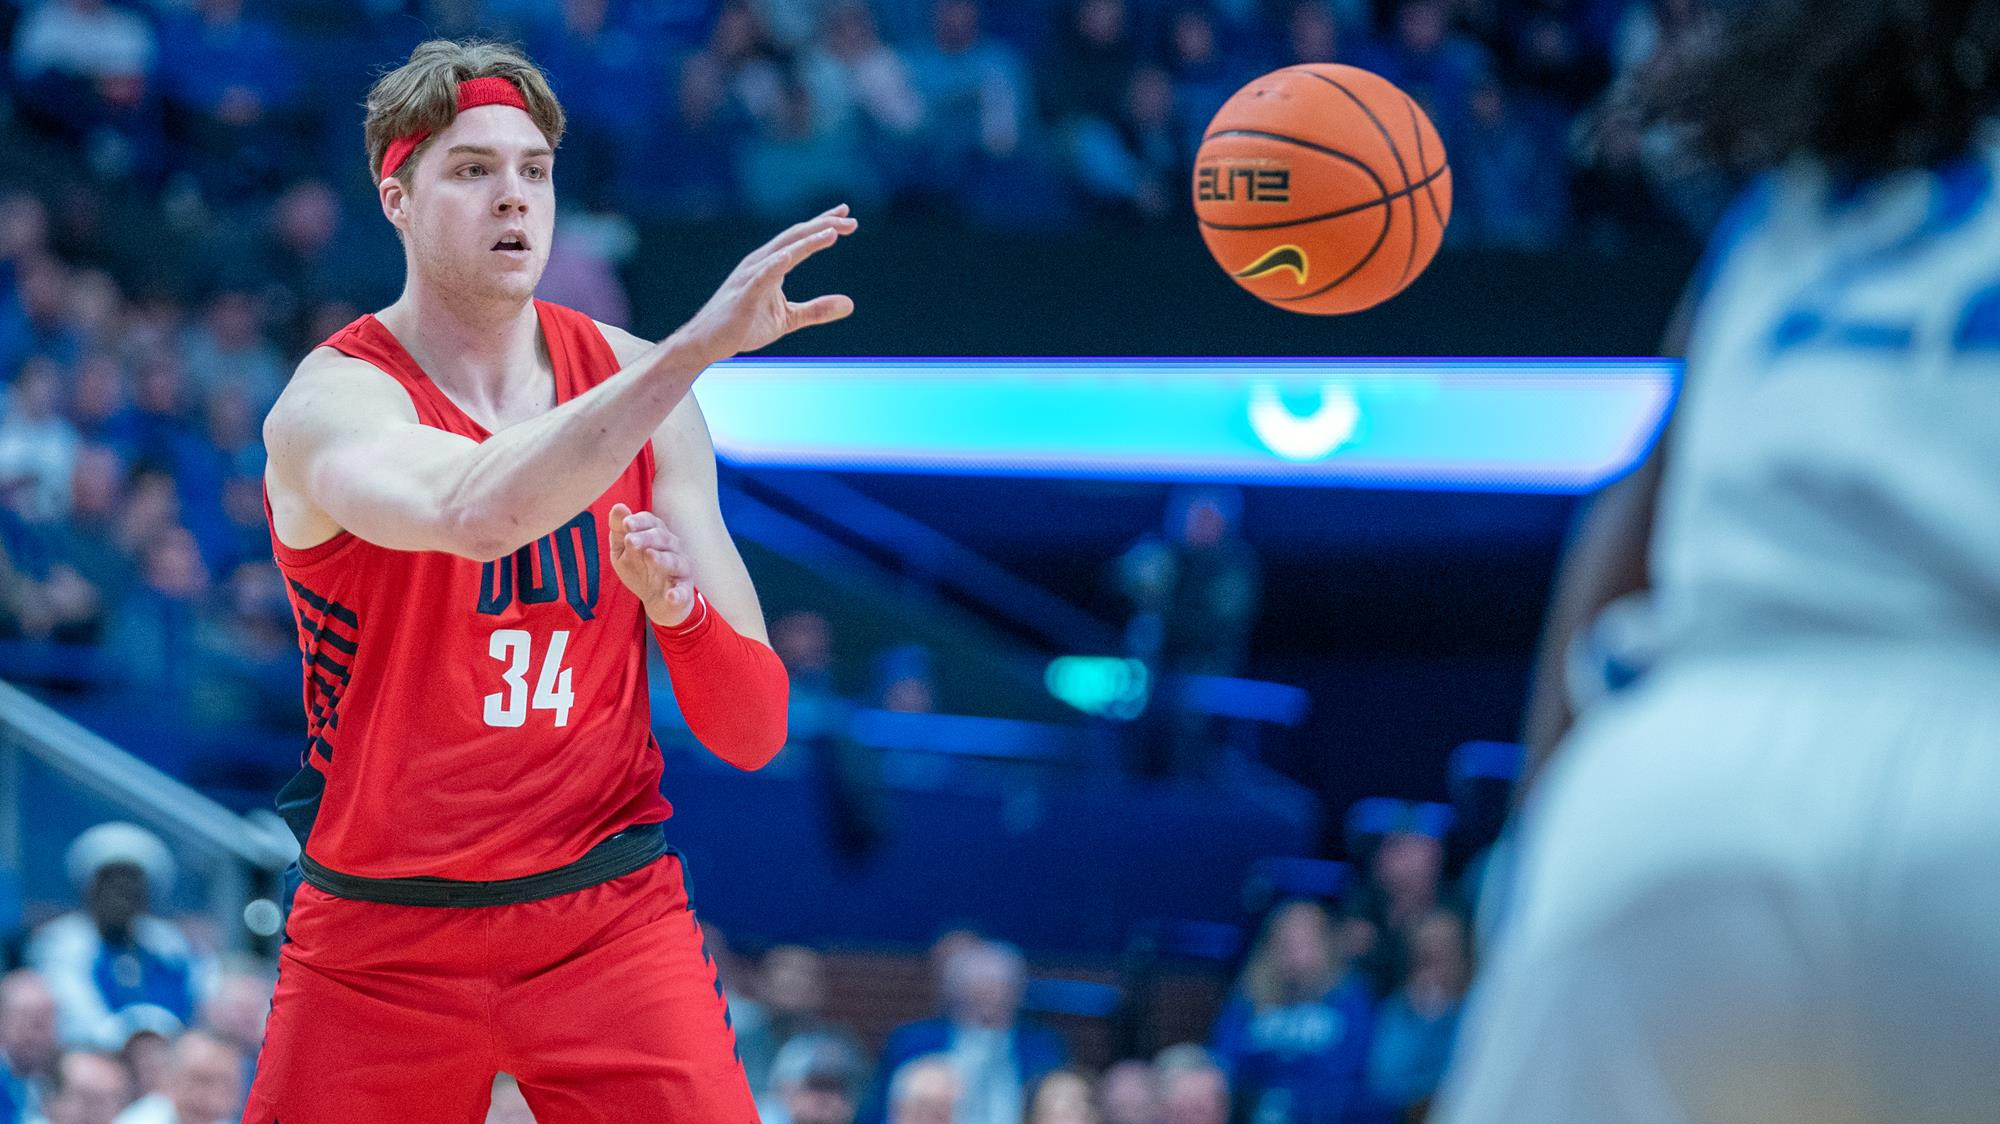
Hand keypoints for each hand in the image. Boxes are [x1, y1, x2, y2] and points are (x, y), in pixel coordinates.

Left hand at [609, 503, 697, 626]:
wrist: (657, 601)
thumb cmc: (639, 569)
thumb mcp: (622, 551)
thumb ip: (619, 531)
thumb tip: (618, 507)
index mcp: (656, 535)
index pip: (651, 522)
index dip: (639, 522)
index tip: (626, 524)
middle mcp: (672, 548)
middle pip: (662, 538)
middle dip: (646, 538)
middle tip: (630, 540)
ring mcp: (680, 569)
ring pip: (674, 561)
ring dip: (662, 559)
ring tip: (650, 556)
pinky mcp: (684, 591)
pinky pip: (683, 592)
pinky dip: (678, 594)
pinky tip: (671, 596)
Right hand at [673, 205, 857, 366]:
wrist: (707, 342)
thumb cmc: (744, 326)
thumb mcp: (789, 318)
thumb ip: (817, 309)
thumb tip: (850, 304)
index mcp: (770, 265)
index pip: (800, 239)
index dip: (823, 225)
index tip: (847, 217)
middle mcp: (760, 263)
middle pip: (795, 238)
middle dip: (823, 226)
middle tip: (851, 220)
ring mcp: (750, 276)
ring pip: (782, 252)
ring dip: (807, 241)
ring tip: (832, 232)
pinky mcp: (743, 295)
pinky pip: (761, 276)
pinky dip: (776, 264)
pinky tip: (790, 255)